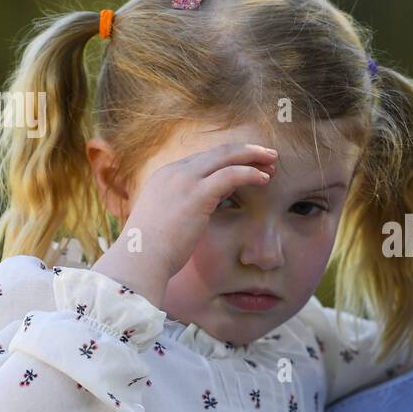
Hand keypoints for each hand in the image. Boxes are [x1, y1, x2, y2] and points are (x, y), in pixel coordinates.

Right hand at [93, 142, 277, 307]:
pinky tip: (265, 178)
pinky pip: (231, 175)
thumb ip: (187, 207)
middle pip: (217, 151)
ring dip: (253, 157)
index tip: (249, 164)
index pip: (204, 160)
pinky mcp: (197, 194)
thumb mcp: (168, 221)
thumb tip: (210, 204)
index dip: (229, 159)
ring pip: (226, 156)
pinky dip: (250, 173)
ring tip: (273, 163)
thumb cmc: (152, 251)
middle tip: (268, 155)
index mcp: (166, 176)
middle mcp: (174, 172)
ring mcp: (184, 180)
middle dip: (245, 151)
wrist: (139, 260)